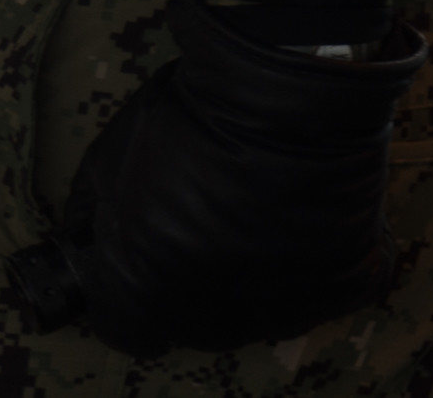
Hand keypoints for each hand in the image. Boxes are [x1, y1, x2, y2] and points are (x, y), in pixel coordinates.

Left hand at [10, 0, 424, 353]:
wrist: (287, 107)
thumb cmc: (186, 128)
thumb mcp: (108, 163)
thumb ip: (96, 218)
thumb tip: (88, 240)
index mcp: (146, 298)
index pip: (121, 326)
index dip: (120, 290)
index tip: (127, 258)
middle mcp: (214, 325)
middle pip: (189, 321)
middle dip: (181, 280)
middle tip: (193, 218)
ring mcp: (285, 314)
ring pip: (254, 310)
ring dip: (244, 274)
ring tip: (248, 210)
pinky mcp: (344, 290)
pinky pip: (316, 287)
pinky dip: (305, 259)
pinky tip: (297, 213)